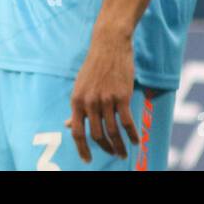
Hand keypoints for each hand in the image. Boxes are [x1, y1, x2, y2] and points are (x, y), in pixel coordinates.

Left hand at [65, 30, 137, 162]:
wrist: (109, 44)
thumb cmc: (95, 65)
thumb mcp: (80, 85)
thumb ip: (77, 106)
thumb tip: (67, 124)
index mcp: (76, 100)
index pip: (76, 132)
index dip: (81, 149)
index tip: (87, 160)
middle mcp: (89, 102)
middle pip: (96, 135)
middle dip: (105, 149)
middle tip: (113, 155)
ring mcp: (106, 99)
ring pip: (112, 131)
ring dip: (119, 146)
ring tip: (123, 153)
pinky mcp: (122, 96)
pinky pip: (127, 122)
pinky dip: (132, 135)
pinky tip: (136, 141)